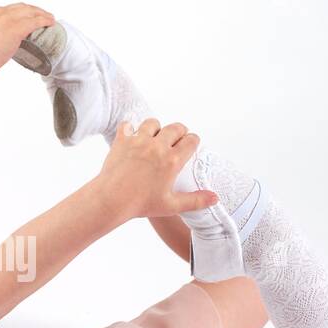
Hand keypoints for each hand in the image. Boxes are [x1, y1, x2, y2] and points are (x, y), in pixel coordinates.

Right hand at [0, 3, 56, 73]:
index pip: (10, 8)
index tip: (28, 15)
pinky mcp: (16, 28)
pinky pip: (35, 22)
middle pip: (22, 7)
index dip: (22, 11)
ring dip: (42, 14)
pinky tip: (50, 23)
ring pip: (30, 12)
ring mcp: (8, 19)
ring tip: (50, 18)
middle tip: (42, 15)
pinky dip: (44, 21)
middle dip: (34, 10)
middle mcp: (0, 12)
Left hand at [94, 118, 217, 220]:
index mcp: (172, 160)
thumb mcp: (171, 205)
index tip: (190, 145)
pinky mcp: (122, 140)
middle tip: (176, 139)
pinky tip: (131, 137)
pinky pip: (128, 125)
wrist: (111, 200)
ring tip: (154, 137)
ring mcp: (139, 141)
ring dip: (156, 128)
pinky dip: (130, 129)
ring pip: (153, 122)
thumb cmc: (141, 204)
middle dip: (179, 132)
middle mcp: (158, 146)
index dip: (193, 141)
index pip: (191, 140)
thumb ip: (195, 201)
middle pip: (176, 127)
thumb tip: (215, 198)